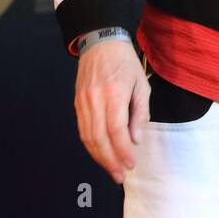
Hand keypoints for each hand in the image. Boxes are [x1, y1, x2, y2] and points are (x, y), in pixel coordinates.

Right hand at [73, 39, 149, 183]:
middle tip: (120, 175)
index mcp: (114, 93)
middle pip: (99, 137)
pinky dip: (91, 146)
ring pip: (88, 137)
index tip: (131, 164)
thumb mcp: (141, 84)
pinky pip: (82, 130)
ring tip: (111, 170)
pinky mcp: (77, 103)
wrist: (100, 42)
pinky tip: (100, 154)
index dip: (123, 150)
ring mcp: (83, 102)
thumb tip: (135, 140)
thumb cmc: (125, 63)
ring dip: (99, 157)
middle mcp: (95, 99)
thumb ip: (139, 113)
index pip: (116, 129)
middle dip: (110, 160)